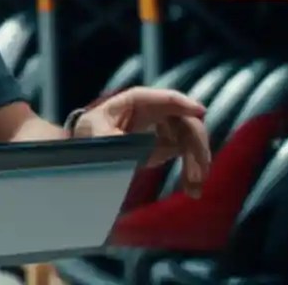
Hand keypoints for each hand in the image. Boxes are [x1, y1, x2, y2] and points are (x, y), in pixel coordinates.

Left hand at [74, 87, 211, 197]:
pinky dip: (191, 170)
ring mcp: (164, 126)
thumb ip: (113, 140)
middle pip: (185, 121)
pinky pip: (187, 153)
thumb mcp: (95, 136)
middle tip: (197, 175)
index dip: (184, 103)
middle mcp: (156, 110)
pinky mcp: (168, 143)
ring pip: (191, 139)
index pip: (165, 99)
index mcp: (135, 101)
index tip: (200, 112)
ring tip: (193, 189)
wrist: (87, 148)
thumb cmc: (89, 134)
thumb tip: (135, 147)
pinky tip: (191, 189)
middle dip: (196, 146)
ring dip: (197, 162)